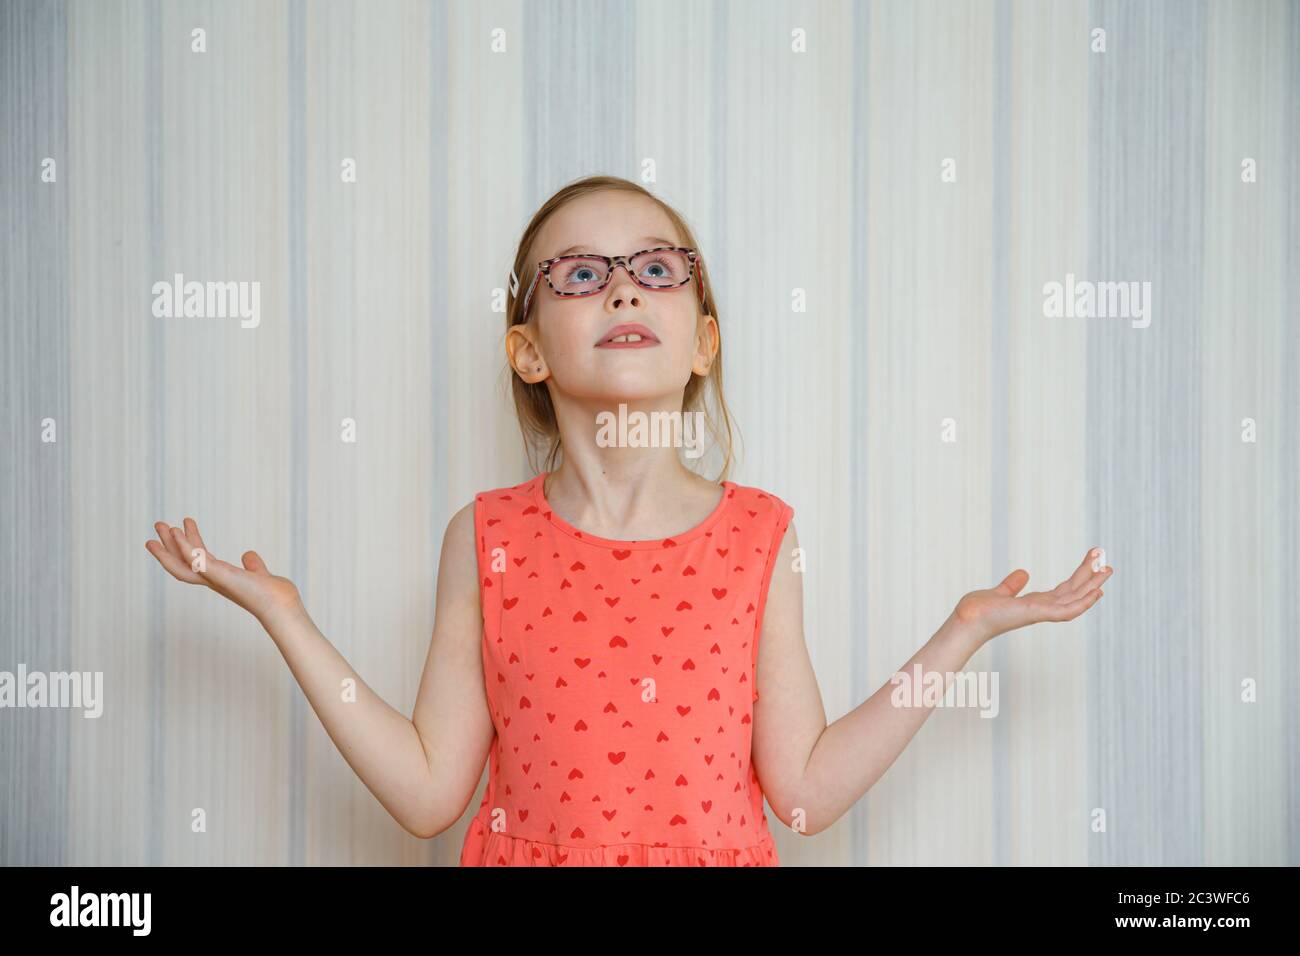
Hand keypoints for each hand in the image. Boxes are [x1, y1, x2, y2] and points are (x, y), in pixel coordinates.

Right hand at [145, 517, 302, 626]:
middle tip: (158, 524)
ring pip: (183, 563)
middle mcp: (214, 580)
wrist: (283, 607)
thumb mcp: (260, 574)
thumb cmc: (275, 596)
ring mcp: (216, 579)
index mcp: (222, 578)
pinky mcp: (221, 576)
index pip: (198, 559)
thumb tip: (248, 555)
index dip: (188, 543)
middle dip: (169, 545)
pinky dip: (186, 547)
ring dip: (170, 545)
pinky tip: (178, 533)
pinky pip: (197, 561)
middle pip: (182, 562)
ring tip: (161, 525)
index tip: (181, 525)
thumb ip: (253, 565)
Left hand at [952, 547, 1112, 645]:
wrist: (966, 620)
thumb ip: (1012, 585)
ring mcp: (1041, 613)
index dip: (1080, 578)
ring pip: (1075, 599)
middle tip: (1108, 562)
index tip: (1092, 564)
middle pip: (1074, 592)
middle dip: (1091, 578)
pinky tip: (1096, 592)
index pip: (1063, 590)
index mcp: (1034, 604)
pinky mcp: (1037, 614)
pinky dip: (1082, 603)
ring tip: (1107, 570)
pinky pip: (1066, 611)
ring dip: (1092, 586)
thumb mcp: (999, 592)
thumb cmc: (978, 611)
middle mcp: (1041, 609)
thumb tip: (1023, 573)